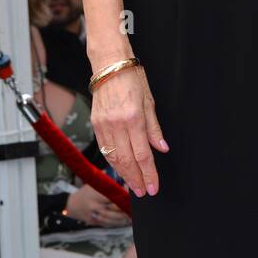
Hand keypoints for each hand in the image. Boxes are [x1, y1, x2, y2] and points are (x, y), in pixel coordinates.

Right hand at [65, 183, 126, 225]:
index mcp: (95, 196)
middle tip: (133, 207)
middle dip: (124, 208)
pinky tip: (123, 222)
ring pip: (111, 218)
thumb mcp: (93, 184)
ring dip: (122, 218)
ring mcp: (94, 216)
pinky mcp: (94, 222)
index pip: (112, 197)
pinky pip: (107, 224)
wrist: (71, 205)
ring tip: (130, 216)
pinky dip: (116, 223)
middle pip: (113, 209)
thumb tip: (122, 180)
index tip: (130, 196)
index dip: (122, 197)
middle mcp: (94, 206)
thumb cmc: (85, 193)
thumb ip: (108, 182)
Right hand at [91, 66, 167, 196]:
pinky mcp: (95, 124)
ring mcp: (104, 125)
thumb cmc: (133, 79)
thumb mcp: (150, 101)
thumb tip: (162, 149)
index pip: (142, 154)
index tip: (153, 187)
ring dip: (124, 174)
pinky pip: (104, 149)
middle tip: (144, 191)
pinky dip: (113, 162)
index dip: (149, 173)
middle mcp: (117, 124)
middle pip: (127, 160)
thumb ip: (155, 129)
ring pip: (114, 158)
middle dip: (136, 179)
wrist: (110, 66)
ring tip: (134, 185)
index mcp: (134, 118)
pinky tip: (120, 169)